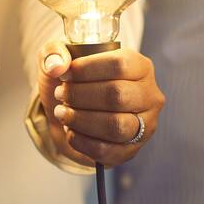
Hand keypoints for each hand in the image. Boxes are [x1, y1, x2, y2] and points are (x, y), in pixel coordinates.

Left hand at [36, 39, 163, 167]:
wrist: (77, 110)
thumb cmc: (75, 80)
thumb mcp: (61, 58)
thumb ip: (53, 53)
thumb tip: (57, 66)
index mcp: (140, 67)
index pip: (119, 64)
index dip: (88, 69)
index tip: (65, 74)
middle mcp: (150, 95)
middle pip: (118, 95)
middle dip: (81, 96)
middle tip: (60, 94)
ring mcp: (144, 125)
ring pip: (116, 126)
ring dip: (82, 120)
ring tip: (62, 113)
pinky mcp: (131, 150)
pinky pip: (107, 150)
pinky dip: (82, 142)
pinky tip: (70, 131)